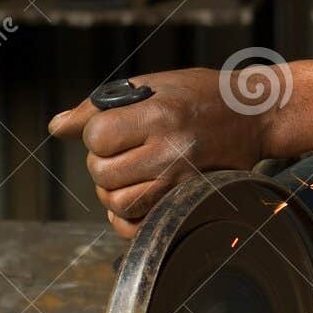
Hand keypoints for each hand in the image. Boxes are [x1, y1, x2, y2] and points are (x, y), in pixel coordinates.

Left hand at [48, 61, 312, 239]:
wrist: (255, 114)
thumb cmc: (200, 93)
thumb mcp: (152, 86)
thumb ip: (99, 107)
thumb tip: (57, 127)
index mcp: (159, 115)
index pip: (97, 136)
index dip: (97, 133)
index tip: (115, 126)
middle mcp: (170, 151)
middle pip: (102, 173)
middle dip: (103, 163)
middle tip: (123, 150)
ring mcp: (181, 181)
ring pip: (117, 202)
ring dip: (114, 189)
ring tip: (132, 171)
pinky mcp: (188, 201)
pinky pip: (136, 227)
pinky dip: (125, 218)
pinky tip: (135, 196)